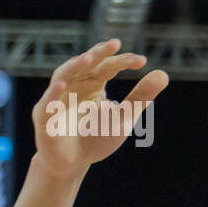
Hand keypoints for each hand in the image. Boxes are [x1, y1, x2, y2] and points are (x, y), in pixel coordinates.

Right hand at [31, 39, 168, 179]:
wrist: (73, 162)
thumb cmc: (96, 136)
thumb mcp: (124, 116)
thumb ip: (140, 96)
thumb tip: (163, 74)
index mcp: (91, 83)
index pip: (107, 66)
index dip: (122, 61)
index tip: (142, 61)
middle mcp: (72, 85)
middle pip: (85, 65)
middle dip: (98, 54)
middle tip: (115, 44)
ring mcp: (55, 99)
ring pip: (63, 78)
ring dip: (74, 67)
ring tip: (89, 59)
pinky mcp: (44, 118)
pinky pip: (47, 105)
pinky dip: (53, 95)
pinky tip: (61, 86)